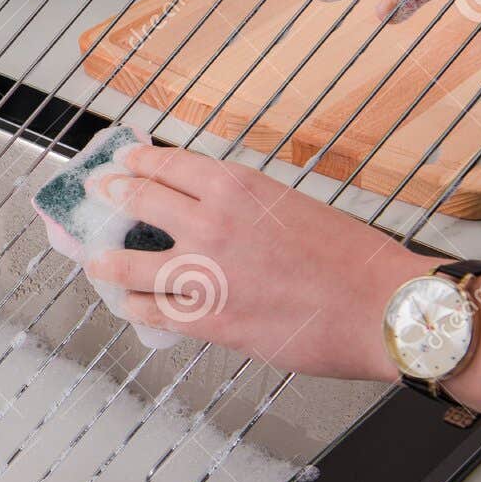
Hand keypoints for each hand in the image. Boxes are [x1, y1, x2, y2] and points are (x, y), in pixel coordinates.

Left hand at [82, 145, 424, 381]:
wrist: (383, 308)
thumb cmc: (352, 258)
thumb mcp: (291, 205)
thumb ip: (243, 206)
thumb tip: (209, 209)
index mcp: (234, 186)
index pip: (166, 164)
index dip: (136, 162)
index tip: (123, 161)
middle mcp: (209, 223)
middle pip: (136, 201)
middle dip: (110, 197)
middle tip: (98, 196)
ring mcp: (202, 274)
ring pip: (126, 265)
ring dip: (106, 262)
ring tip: (97, 263)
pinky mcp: (208, 320)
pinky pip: (152, 312)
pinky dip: (136, 307)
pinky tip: (132, 305)